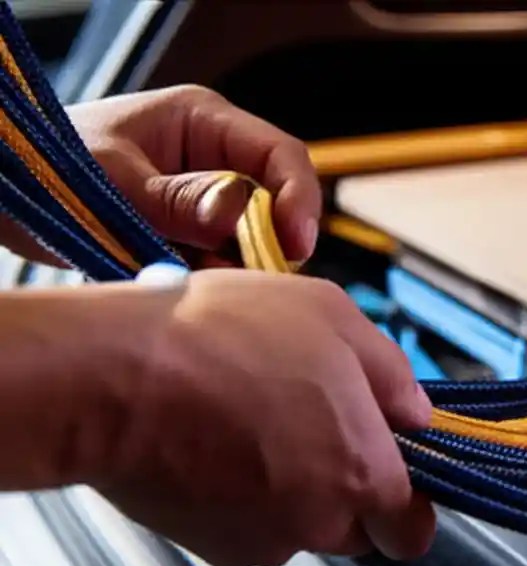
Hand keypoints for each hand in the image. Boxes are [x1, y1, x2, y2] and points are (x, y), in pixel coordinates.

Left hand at [9, 85, 320, 266]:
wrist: (0, 195)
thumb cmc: (42, 168)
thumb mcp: (111, 183)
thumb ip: (176, 200)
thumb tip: (239, 211)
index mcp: (203, 122)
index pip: (280, 156)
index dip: (299, 201)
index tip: (296, 247)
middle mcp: (211, 157)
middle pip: (273, 204)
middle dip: (265, 245)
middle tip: (247, 284)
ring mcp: (199, 199)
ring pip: (246, 241)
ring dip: (229, 270)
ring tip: (191, 284)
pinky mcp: (185, 235)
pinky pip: (216, 263)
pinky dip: (204, 282)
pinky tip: (175, 286)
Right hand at [88, 271, 434, 565]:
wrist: (111, 377)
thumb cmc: (222, 338)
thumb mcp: (333, 318)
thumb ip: (391, 374)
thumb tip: (414, 412)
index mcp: (364, 473)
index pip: (412, 530)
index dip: (408, 505)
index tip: (393, 473)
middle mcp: (319, 522)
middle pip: (356, 531)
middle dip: (346, 493)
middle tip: (313, 432)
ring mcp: (260, 541)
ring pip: (299, 529)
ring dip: (290, 492)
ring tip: (254, 425)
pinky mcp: (207, 546)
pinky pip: (246, 529)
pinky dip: (240, 499)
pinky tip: (217, 445)